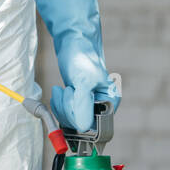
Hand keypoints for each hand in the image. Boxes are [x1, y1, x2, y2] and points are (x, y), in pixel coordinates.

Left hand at [33, 0, 120, 131]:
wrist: (72, 42)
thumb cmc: (81, 56)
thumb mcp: (82, 81)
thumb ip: (82, 104)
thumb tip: (82, 127)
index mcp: (110, 101)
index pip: (95, 126)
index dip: (79, 116)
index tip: (73, 97)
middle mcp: (102, 106)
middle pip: (81, 126)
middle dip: (68, 108)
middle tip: (68, 90)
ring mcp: (89, 105)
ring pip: (71, 122)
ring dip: (62, 106)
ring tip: (62, 89)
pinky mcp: (78, 103)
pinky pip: (66, 115)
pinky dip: (59, 105)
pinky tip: (60, 92)